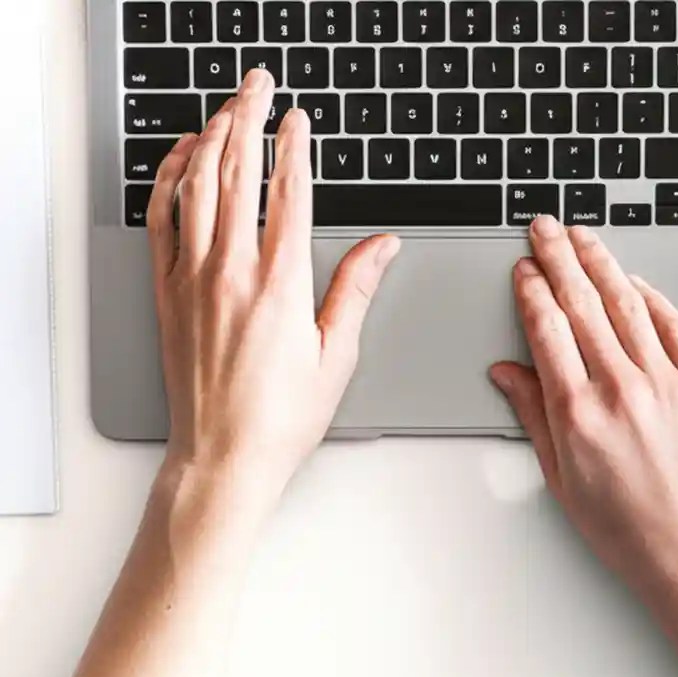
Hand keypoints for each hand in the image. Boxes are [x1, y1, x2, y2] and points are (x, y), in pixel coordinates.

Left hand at [146, 69, 398, 516]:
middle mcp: (232, 273)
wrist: (222, 456)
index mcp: (280, 286)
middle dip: (249, 118)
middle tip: (259, 86)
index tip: (298, 119)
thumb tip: (383, 245)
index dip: (294, 147)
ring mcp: (192, 278)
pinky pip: (162, 219)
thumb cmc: (281, 416)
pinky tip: (184, 158)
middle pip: (238, 174)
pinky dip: (171, 180)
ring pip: (197, 186)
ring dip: (212, 137)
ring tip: (227, 107)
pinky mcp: (166, 291)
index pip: (288, 195)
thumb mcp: (336, 354)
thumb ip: (356, 288)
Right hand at [490, 217, 677, 604]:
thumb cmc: (628, 530)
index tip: (523, 268)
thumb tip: (507, 372)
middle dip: (559, 258)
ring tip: (583, 237)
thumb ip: (533, 416)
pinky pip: (675, 328)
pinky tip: (635, 281)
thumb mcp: (561, 480)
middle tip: (544, 227)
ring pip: (628, 305)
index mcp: (578, 413)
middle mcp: (622, 390)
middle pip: (583, 303)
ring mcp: (667, 384)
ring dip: (602, 263)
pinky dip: (652, 298)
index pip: (547, 329)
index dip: (532, 290)